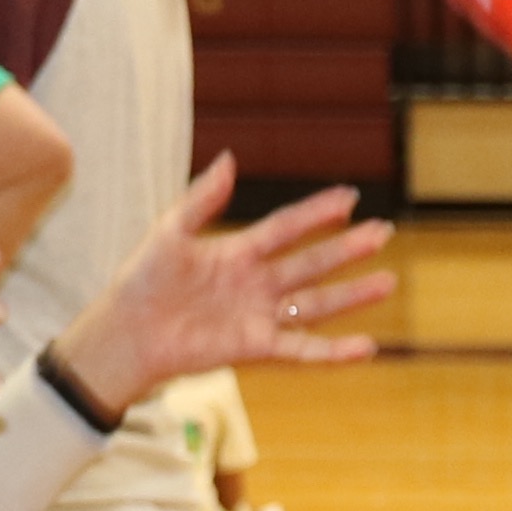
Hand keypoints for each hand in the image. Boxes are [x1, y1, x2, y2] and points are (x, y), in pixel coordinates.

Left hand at [57, 161, 391, 402]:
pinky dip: (333, 351)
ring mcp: (258, 318)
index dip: (317, 212)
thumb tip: (229, 159)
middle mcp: (255, 285)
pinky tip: (364, 347)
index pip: (287, 228)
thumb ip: (202, 199)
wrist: (125, 331)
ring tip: (387, 282)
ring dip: (351, 295)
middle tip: (383, 233)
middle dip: (348, 249)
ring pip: (315, 304)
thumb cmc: (141, 281)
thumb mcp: (170, 230)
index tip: (350, 197)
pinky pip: (301, 349)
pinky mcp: (254, 348)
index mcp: (237, 253)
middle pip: (311, 264)